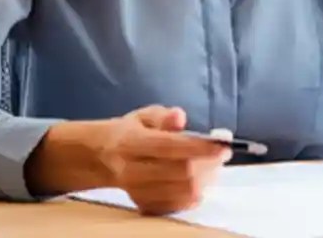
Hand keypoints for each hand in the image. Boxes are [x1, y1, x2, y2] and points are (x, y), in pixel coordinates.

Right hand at [102, 105, 231, 213]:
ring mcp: (137, 191)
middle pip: (180, 173)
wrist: (100, 159)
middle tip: (221, 155)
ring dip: (205, 181)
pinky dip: (193, 196)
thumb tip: (180, 117)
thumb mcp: (143, 116)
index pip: (170, 146)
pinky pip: (176, 206)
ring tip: (212, 167)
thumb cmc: (128, 133)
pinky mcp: (143, 205)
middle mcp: (132, 169)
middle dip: (208, 165)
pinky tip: (198, 183)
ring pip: (181, 192)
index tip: (223, 146)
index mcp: (131, 142)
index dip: (200, 148)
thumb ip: (163, 116)